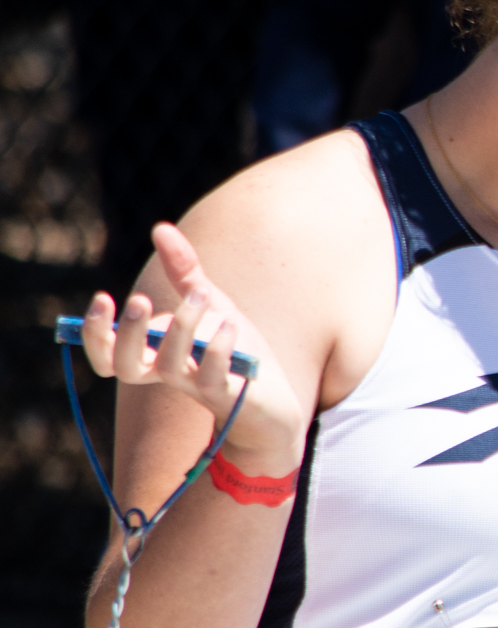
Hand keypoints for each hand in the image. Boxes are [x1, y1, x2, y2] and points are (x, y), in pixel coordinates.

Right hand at [79, 222, 307, 474]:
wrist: (273, 399)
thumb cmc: (233, 350)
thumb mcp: (209, 305)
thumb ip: (184, 272)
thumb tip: (159, 228)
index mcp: (154, 355)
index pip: (107, 354)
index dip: (95, 332)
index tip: (102, 297)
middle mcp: (168, 375)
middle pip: (127, 367)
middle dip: (128, 333)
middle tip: (141, 301)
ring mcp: (196, 387)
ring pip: (170, 366)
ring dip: (182, 326)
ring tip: (203, 294)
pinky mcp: (228, 395)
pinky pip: (214, 376)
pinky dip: (218, 348)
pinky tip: (229, 324)